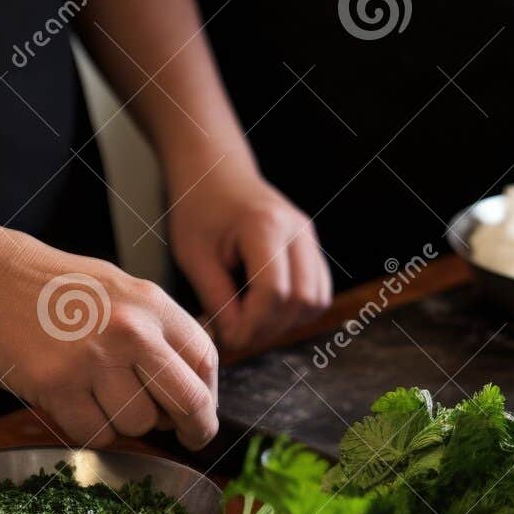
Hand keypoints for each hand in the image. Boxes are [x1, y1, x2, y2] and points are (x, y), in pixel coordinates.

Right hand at [0, 230, 218, 449]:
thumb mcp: (122, 292)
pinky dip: (91, 431)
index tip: (201, 413)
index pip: (205, 361)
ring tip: (101, 399)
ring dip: (126, 424)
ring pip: (139, 424)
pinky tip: (76, 407)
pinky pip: (96, 433)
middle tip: (187, 438)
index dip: (209, 396)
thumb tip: (191, 388)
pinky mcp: (57, 384)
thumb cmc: (55, 289)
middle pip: (187, 402)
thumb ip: (159, 333)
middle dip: (193, 429)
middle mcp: (131, 331)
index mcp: (152, 305)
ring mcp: (94, 359)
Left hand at [166, 156, 330, 359]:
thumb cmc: (199, 209)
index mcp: (265, 226)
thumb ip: (218, 301)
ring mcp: (310, 239)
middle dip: (271, 327)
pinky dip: (296, 311)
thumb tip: (237, 341)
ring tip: (251, 319)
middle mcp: (297, 231)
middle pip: (303, 300)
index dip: (254, 325)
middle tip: (237, 333)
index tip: (229, 337)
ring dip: (286, 322)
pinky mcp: (312, 248)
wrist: (215, 172)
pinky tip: (265, 308)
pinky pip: (318, 293)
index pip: (275, 292)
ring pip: (317, 301)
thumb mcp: (195, 257)